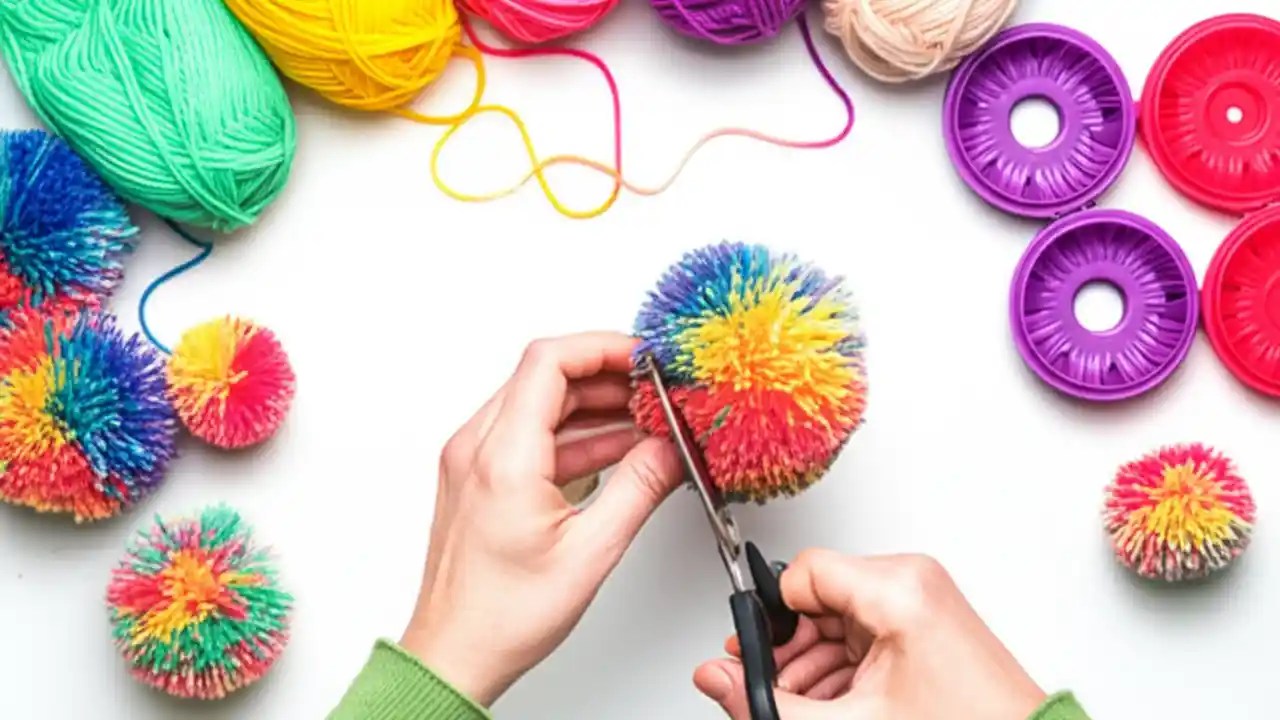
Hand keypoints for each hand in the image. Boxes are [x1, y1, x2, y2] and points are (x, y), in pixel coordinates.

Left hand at [401, 332, 682, 705]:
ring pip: (539, 403)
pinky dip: (574, 433)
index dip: (603, 348)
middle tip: (655, 390)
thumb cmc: (500, 617)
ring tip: (646, 419)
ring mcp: (474, 461)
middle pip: (546, 376)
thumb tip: (670, 450)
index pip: (550, 361)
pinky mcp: (480, 478)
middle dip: (608, 375)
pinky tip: (615, 448)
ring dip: (593, 404)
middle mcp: (477, 448)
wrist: (455, 654)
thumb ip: (639, 489)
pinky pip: (530, 433)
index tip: (646, 359)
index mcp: (502, 458)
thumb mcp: (590, 552)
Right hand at [695, 550, 1046, 718]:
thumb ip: (770, 703)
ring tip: (815, 704)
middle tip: (779, 688)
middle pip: (815, 594)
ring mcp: (922, 594)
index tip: (763, 654)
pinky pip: (862, 625)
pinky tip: (840, 700)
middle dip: (791, 649)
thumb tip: (716, 678)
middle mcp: (912, 579)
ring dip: (814, 661)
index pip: (802, 571)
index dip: (774, 618)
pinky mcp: (926, 612)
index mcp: (898, 591)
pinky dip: (842, 661)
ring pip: (834, 614)